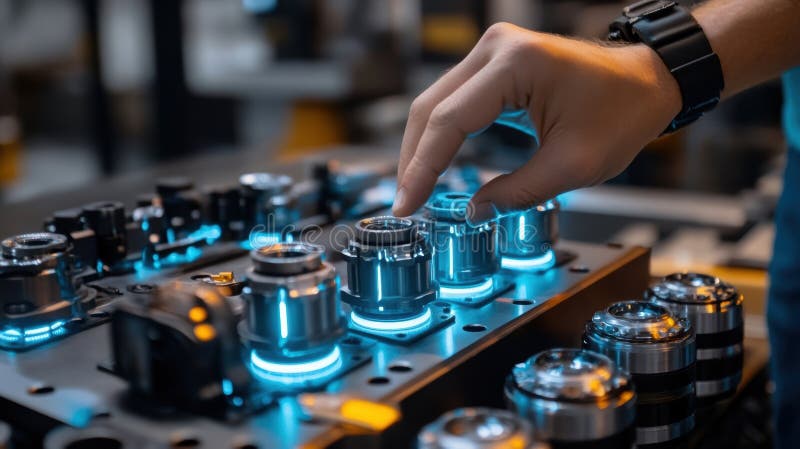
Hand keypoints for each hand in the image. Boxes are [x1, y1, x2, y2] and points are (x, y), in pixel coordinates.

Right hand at [392, 22, 681, 223]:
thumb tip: (472, 211)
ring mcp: (493, 51)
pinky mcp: (496, 63)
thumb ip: (516, 193)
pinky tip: (434, 166)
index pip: (449, 120)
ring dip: (423, 149)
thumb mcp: (572, 166)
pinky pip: (455, 101)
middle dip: (414, 160)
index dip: (422, 168)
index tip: (407, 205)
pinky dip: (442, 136)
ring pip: (436, 104)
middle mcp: (496, 47)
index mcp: (515, 64)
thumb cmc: (623, 113)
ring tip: (415, 191)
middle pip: (431, 108)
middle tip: (405, 203)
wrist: (648, 81)